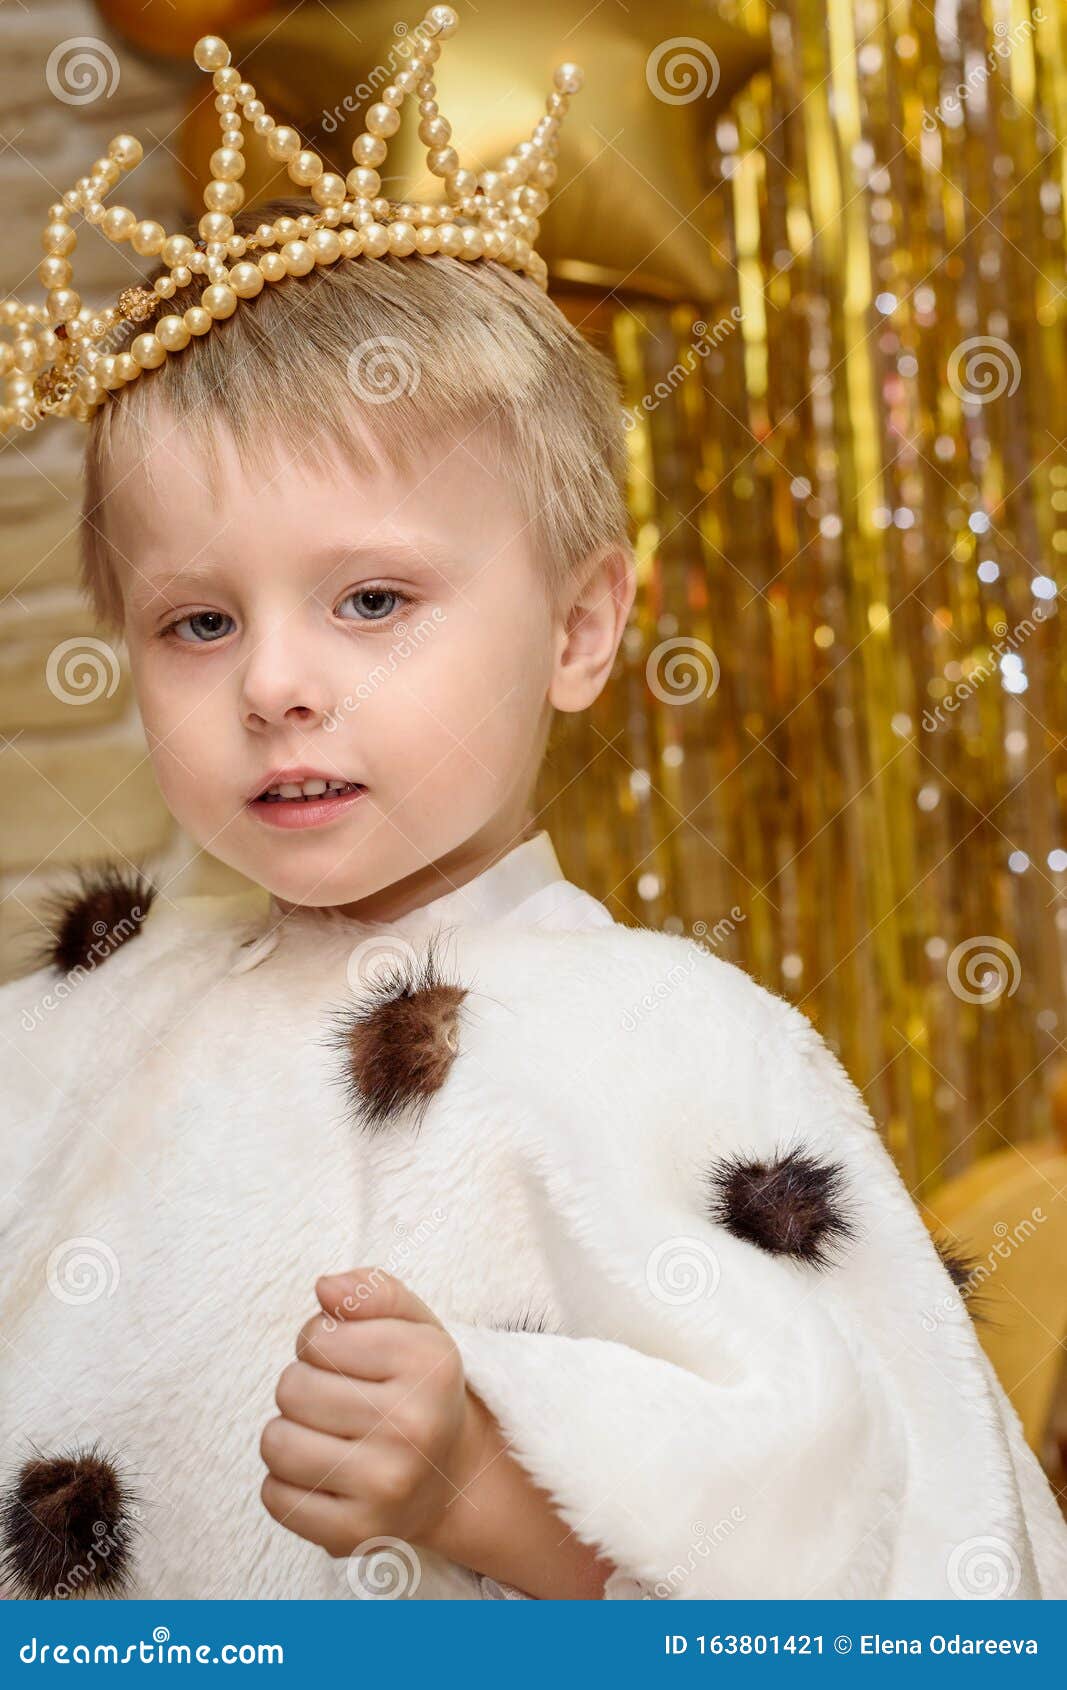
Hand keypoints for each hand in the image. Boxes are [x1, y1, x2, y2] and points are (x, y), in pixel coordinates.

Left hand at [259, 1268, 480, 1557]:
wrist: (454, 1478)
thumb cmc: (421, 1389)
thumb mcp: (415, 1326)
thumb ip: (373, 1291)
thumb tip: (325, 1288)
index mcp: (429, 1365)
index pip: (317, 1336)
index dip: (321, 1341)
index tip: (349, 1358)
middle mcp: (412, 1427)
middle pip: (291, 1387)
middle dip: (304, 1385)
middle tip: (338, 1398)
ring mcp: (384, 1487)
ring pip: (276, 1442)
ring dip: (291, 1431)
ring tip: (328, 1434)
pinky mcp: (353, 1534)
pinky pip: (274, 1496)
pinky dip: (286, 1482)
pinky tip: (324, 1473)